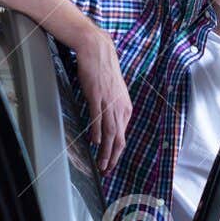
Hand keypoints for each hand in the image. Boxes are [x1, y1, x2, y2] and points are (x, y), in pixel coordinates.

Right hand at [74, 27, 131, 173]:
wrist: (97, 48)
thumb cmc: (102, 69)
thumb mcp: (112, 92)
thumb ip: (111, 108)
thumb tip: (105, 124)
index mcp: (125, 107)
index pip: (122, 135)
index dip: (116, 153)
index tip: (110, 164)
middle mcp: (119, 106)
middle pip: (118, 138)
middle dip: (113, 158)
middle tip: (107, 172)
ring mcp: (108, 101)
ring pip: (109, 132)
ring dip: (105, 151)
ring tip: (101, 165)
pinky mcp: (97, 96)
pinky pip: (98, 118)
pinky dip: (96, 132)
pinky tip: (94, 143)